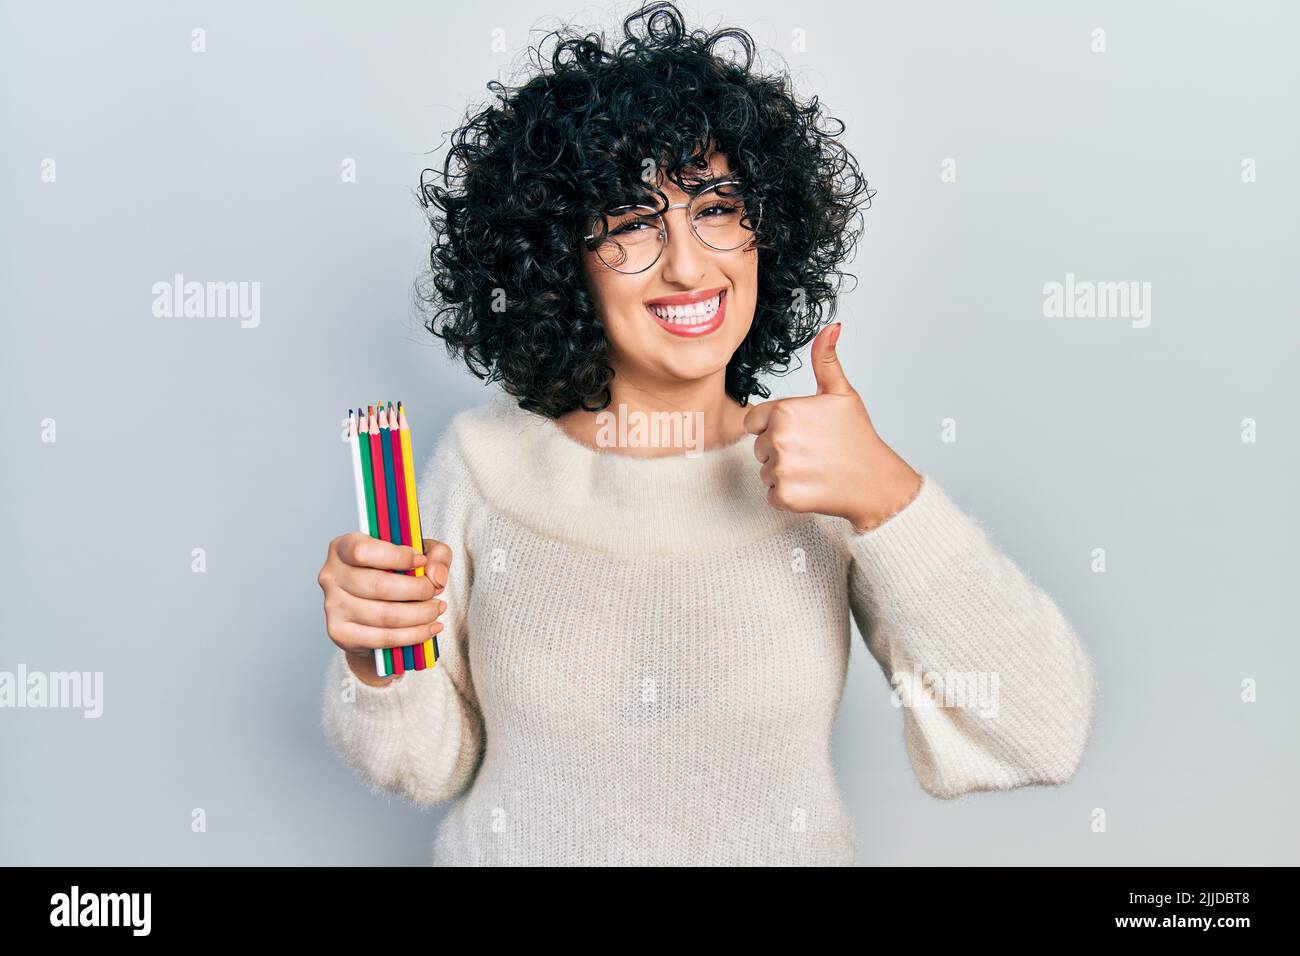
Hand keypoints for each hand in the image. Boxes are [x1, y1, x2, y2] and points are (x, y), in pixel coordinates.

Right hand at [317, 534, 450, 685]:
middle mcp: (331, 576)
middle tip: (435, 590)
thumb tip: (436, 576)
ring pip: (384, 615)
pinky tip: (430, 627)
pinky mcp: (341, 634)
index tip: (421, 560)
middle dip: (417, 589)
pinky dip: (414, 635)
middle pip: (378, 586)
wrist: (375, 610)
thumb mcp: (420, 552)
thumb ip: (436, 554)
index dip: (397, 557)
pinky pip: (383, 638)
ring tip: (436, 609)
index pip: (363, 551)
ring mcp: (333, 607)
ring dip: (420, 614)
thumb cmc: (395, 572)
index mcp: (343, 547)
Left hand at [743, 322, 921, 531]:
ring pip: (765, 471)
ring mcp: (780, 468)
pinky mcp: (784, 496)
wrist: (876, 481)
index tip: (801, 432)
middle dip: (780, 451)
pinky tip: (813, 486)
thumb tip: (831, 327)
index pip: (752, 421)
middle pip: (758, 447)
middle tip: (813, 452)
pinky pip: (771, 495)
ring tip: (815, 469)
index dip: (774, 427)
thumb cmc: (858, 436)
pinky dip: (788, 495)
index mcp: (784, 411)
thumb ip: (825, 360)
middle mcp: (778, 438)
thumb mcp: (841, 393)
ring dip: (784, 473)